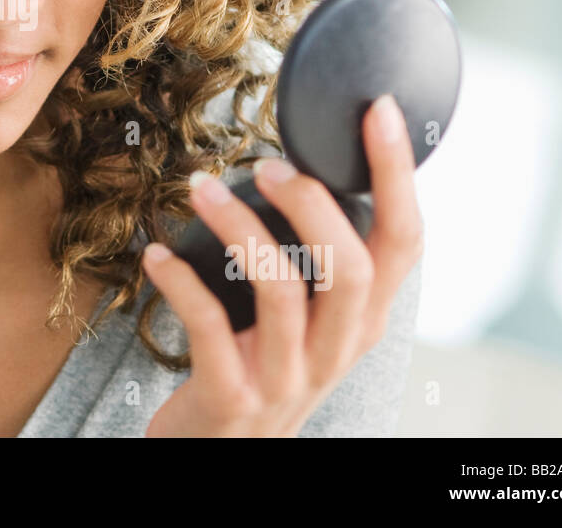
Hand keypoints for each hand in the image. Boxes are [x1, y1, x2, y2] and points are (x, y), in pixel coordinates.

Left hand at [141, 93, 423, 436]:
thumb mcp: (309, 319)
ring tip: (201, 188)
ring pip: (281, 292)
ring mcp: (288, 378)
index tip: (378, 109)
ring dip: (239, 229)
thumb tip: (301, 163)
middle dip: (310, 203)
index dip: (396, 174)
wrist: (223, 452)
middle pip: (352, 268)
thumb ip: (317, 259)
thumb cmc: (262, 364)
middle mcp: (338, 350)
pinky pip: (209, 328)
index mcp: (364, 320)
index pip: (404, 243)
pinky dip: (181, 282)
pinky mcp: (233, 397)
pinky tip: (157, 254)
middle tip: (265, 162)